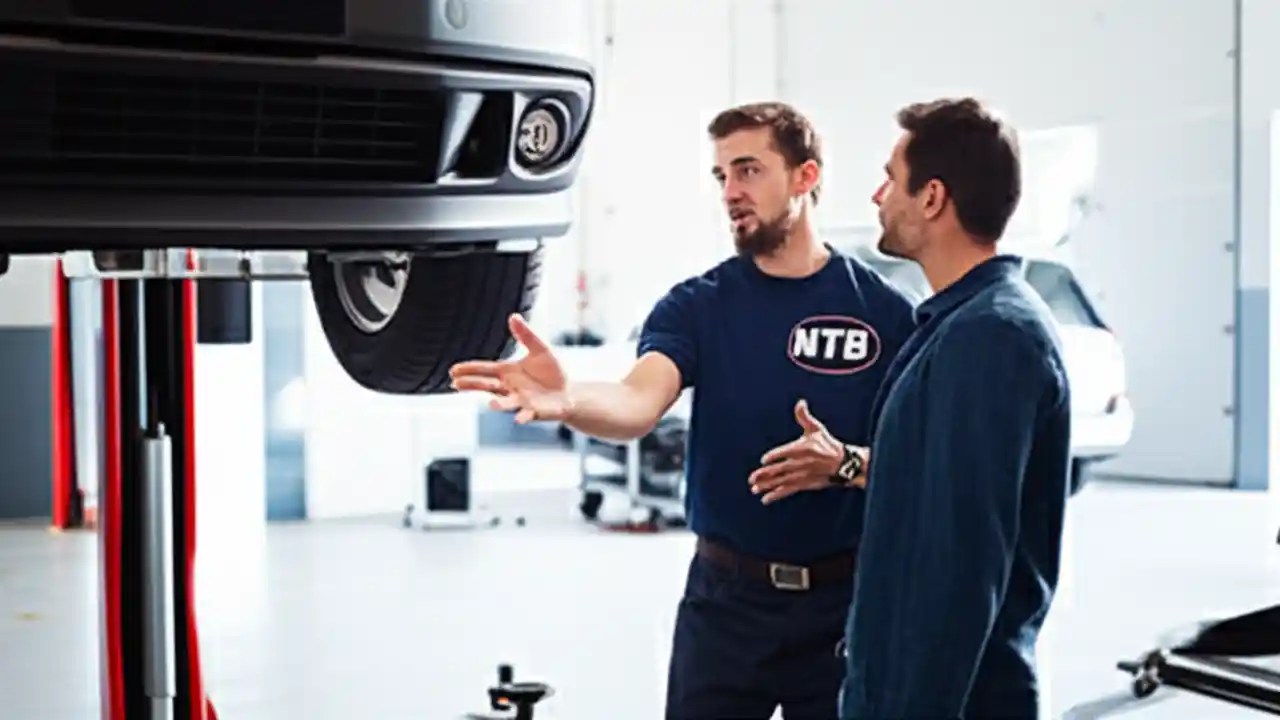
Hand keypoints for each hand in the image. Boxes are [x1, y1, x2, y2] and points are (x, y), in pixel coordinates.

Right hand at [448, 314, 570, 423]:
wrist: (569, 391)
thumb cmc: (551, 371)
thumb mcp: (540, 349)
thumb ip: (526, 335)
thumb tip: (514, 316)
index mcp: (508, 371)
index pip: (485, 369)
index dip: (469, 369)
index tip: (453, 370)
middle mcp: (510, 387)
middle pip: (487, 385)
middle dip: (472, 385)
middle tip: (456, 384)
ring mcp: (520, 400)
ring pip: (505, 402)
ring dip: (498, 403)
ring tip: (490, 404)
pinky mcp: (534, 411)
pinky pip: (527, 414)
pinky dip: (522, 416)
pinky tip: (518, 419)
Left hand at [749, 399, 856, 503]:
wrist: (843, 463)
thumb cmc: (828, 444)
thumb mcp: (816, 429)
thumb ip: (804, 417)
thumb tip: (800, 402)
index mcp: (801, 449)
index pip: (784, 452)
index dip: (773, 456)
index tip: (763, 460)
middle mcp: (800, 463)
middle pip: (779, 470)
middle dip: (764, 475)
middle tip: (751, 479)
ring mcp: (801, 475)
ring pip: (781, 481)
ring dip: (767, 486)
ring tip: (754, 489)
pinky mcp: (804, 484)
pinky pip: (788, 490)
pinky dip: (776, 495)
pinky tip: (765, 499)